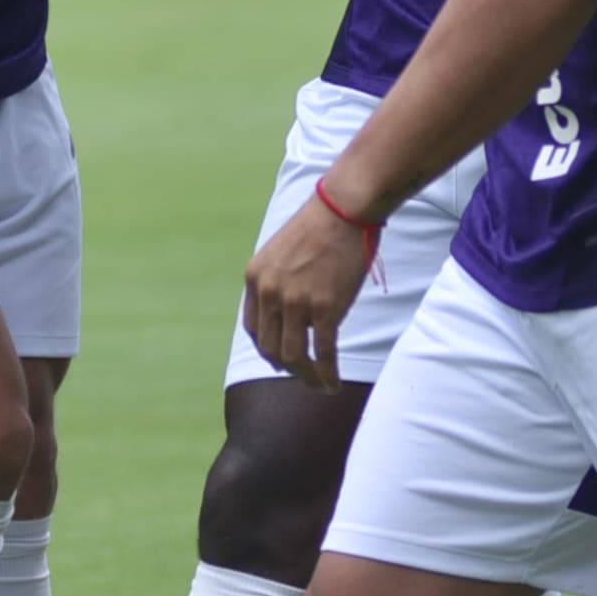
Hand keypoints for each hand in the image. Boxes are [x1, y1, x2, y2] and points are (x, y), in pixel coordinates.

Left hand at [241, 187, 375, 388]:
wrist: (343, 210)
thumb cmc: (318, 227)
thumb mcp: (280, 253)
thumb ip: (276, 282)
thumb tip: (284, 314)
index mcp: (255, 279)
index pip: (253, 329)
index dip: (267, 349)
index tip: (282, 359)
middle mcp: (269, 292)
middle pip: (270, 348)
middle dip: (287, 368)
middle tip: (303, 376)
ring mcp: (296, 301)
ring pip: (294, 357)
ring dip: (306, 378)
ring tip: (320, 386)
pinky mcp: (325, 308)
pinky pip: (323, 353)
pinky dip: (327, 374)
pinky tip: (333, 383)